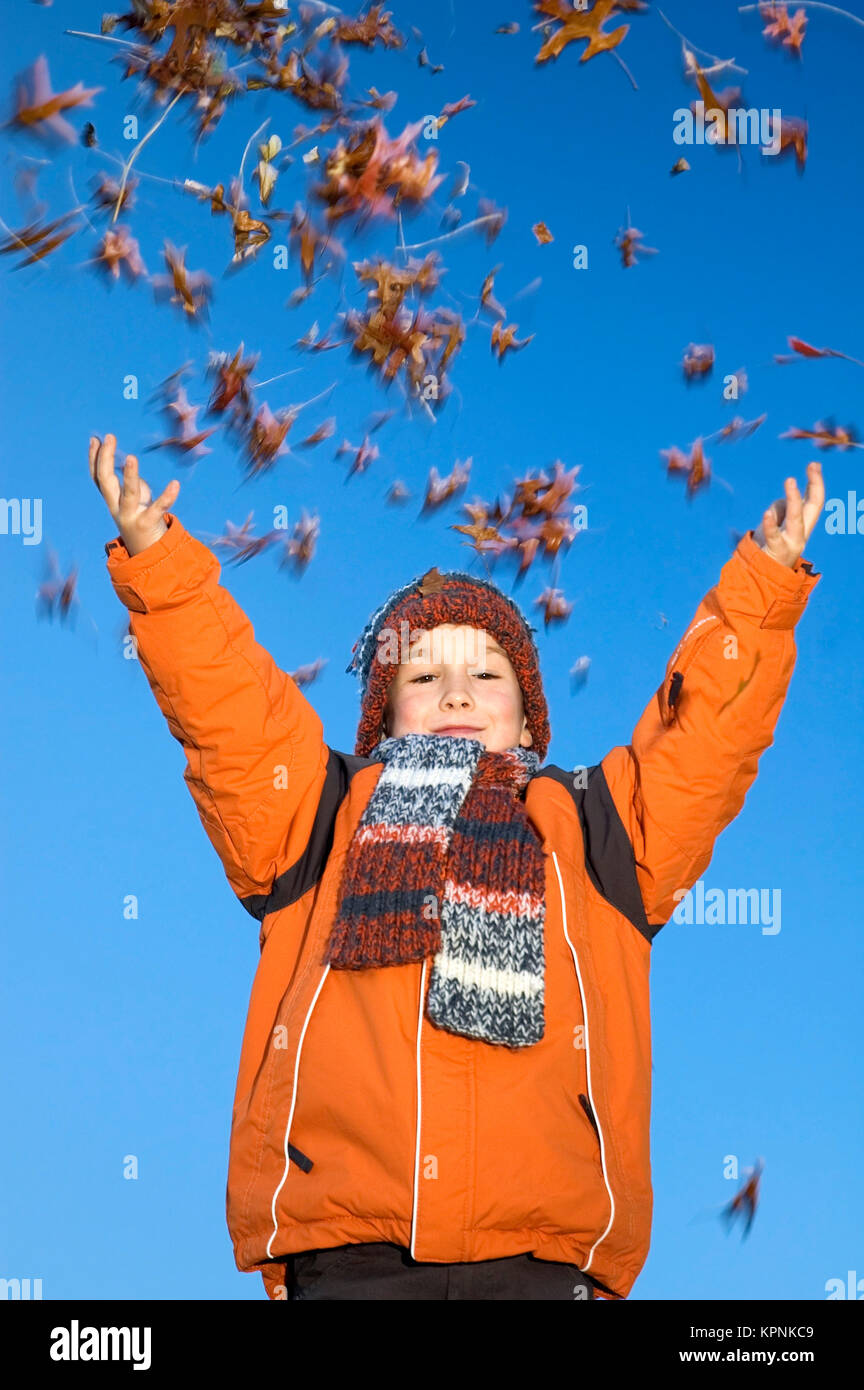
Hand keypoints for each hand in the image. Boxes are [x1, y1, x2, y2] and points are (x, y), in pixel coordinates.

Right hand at [89, 433, 179, 556]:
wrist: (148, 556)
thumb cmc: (143, 523)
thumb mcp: (136, 502)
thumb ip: (134, 485)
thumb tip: (130, 470)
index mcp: (112, 501)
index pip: (98, 478)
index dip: (94, 459)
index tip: (95, 439)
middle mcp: (117, 508)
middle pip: (106, 482)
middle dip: (105, 459)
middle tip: (109, 438)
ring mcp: (131, 516)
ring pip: (128, 494)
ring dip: (129, 476)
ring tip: (131, 457)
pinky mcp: (149, 524)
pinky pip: (158, 508)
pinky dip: (167, 497)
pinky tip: (176, 484)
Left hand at [753, 462, 824, 567]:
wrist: (765, 575)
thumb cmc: (771, 544)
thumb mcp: (778, 523)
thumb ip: (781, 509)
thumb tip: (781, 502)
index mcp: (804, 524)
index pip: (814, 500)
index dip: (816, 482)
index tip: (814, 465)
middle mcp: (802, 532)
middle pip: (813, 506)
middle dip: (815, 485)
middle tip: (812, 466)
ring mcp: (790, 541)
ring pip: (795, 517)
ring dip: (794, 499)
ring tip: (790, 481)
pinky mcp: (776, 549)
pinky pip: (774, 535)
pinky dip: (770, 524)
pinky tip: (767, 515)